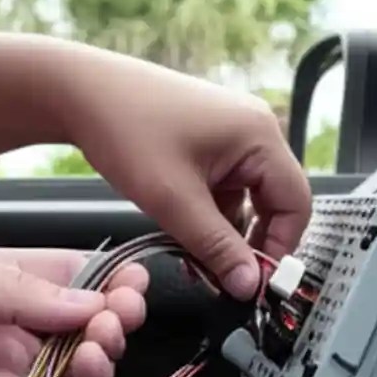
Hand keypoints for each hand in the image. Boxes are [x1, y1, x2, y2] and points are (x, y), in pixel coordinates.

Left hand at [0, 248, 147, 376]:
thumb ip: (20, 288)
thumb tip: (88, 298)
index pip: (69, 272)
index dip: (106, 275)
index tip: (132, 278)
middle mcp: (14, 326)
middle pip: (87, 316)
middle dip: (117, 308)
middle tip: (125, 308)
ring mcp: (17, 374)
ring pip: (86, 360)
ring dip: (108, 345)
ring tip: (105, 335)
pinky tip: (92, 366)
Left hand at [64, 55, 310, 298]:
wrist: (80, 90)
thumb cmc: (124, 129)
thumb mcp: (173, 201)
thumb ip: (217, 248)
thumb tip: (250, 286)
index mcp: (259, 136)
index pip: (296, 204)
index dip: (280, 248)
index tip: (255, 282)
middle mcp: (256, 128)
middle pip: (277, 201)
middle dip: (252, 242)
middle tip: (227, 276)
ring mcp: (234, 131)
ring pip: (249, 197)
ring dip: (227, 230)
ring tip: (197, 255)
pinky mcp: (212, 137)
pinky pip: (228, 185)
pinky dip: (212, 212)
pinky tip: (185, 229)